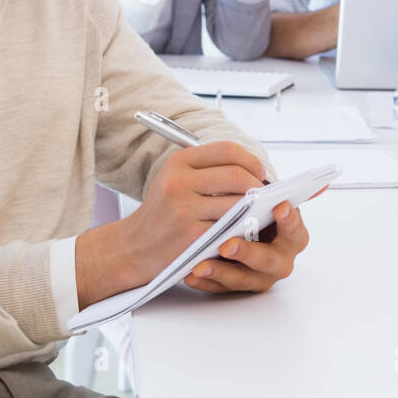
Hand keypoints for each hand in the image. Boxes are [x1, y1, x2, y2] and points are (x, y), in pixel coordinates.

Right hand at [120, 141, 267, 283]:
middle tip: (264, 196)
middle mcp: (178, 182)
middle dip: (257, 185)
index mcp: (178, 162)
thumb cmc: (162, 213)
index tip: (260, 172)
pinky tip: (244, 230)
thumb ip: (207, 169)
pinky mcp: (191, 236)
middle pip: (236, 175)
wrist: (133, 247)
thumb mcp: (174, 179)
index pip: (226, 150)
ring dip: (254, 210)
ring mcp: (184, 209)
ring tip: (257, 213)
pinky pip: (230, 228)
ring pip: (237, 203)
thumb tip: (252, 169)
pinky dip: (242, 229)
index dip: (250, 160)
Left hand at [183, 194, 314, 293]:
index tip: (278, 206)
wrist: (229, 235)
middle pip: (269, 261)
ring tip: (201, 265)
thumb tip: (296, 179)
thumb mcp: (262, 200)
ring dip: (221, 272)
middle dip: (249, 252)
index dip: (289, 220)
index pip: (296, 231)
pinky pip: (220, 290)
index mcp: (291, 237)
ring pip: (242, 280)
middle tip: (228, 244)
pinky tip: (191, 274)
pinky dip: (205, 282)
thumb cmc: (250, 212)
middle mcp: (278, 259)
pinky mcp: (234, 287)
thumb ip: (268, 190)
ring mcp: (256, 276)